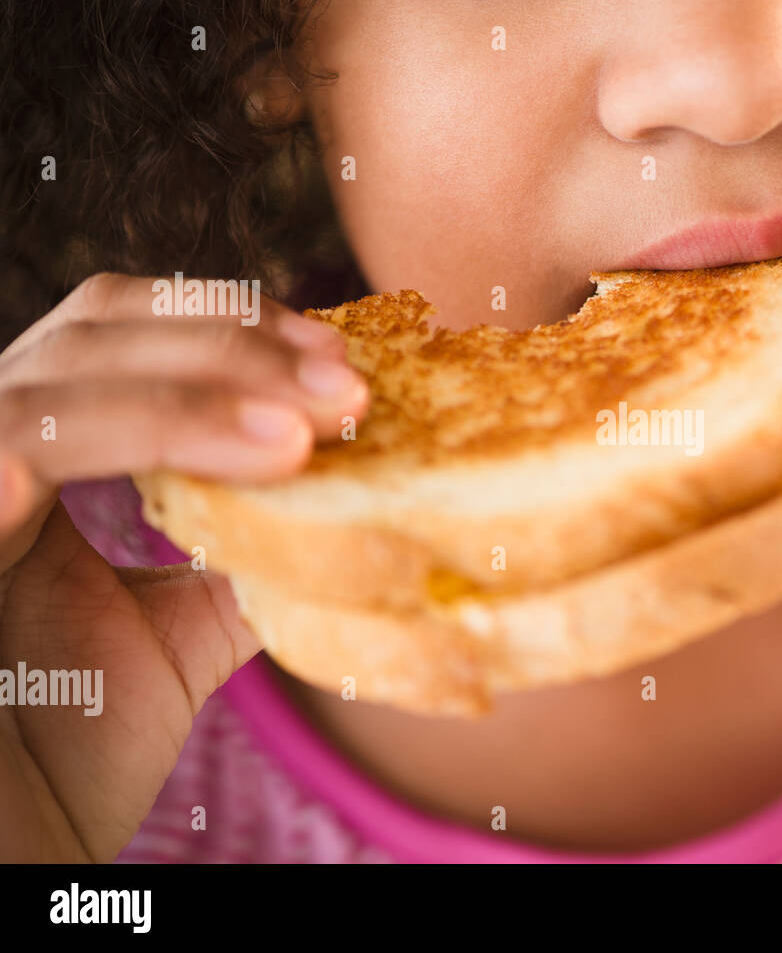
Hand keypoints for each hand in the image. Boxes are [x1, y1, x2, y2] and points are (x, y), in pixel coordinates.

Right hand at [0, 273, 368, 859]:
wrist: (6, 854)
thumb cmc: (64, 758)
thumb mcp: (175, 639)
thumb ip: (233, 563)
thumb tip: (335, 502)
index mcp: (25, 467)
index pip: (119, 340)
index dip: (230, 330)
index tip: (341, 363)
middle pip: (95, 323)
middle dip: (237, 337)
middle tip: (351, 383)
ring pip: (71, 363)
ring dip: (221, 373)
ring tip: (333, 416)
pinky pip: (33, 434)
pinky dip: (165, 426)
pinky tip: (274, 453)